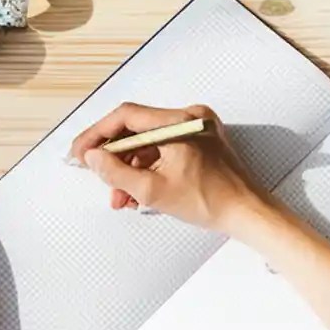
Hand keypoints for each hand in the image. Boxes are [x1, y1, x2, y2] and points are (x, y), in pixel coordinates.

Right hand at [70, 102, 265, 232]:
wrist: (248, 213)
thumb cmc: (212, 202)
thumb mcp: (153, 190)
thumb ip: (116, 171)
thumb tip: (93, 157)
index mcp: (180, 122)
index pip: (126, 116)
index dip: (97, 134)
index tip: (82, 151)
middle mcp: (190, 117)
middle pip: (136, 128)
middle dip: (114, 156)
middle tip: (97, 174)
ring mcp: (197, 127)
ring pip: (148, 141)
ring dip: (129, 166)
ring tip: (120, 195)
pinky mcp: (200, 140)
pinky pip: (163, 147)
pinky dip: (148, 166)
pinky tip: (137, 190)